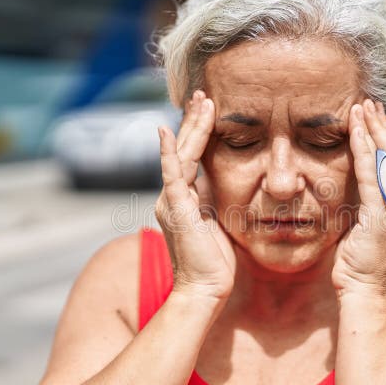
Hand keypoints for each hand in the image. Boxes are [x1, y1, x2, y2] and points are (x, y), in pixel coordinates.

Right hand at [156, 90, 235, 300]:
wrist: (205, 289)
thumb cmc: (215, 263)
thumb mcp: (216, 223)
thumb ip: (212, 202)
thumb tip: (219, 187)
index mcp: (182, 199)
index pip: (192, 157)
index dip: (199, 133)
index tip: (209, 110)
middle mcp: (172, 196)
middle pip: (185, 149)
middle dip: (195, 121)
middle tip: (203, 94)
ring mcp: (170, 200)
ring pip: (181, 154)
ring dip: (191, 126)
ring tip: (201, 101)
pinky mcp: (174, 207)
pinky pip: (171, 173)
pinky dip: (169, 151)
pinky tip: (167, 131)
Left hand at [331, 99, 385, 297]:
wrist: (362, 290)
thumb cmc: (362, 258)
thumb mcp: (372, 220)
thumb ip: (375, 196)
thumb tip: (367, 172)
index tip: (375, 114)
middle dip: (381, 126)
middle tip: (367, 103)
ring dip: (371, 131)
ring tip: (359, 108)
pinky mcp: (380, 217)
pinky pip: (370, 176)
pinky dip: (362, 150)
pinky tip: (353, 131)